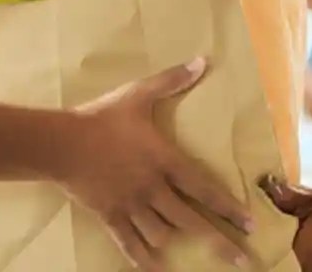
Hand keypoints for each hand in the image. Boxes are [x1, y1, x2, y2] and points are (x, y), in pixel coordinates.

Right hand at [62, 58, 252, 270]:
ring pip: (162, 234)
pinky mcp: (110, 216)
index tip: (249, 225)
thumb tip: (203, 61)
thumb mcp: (139, 94)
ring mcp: (131, 205)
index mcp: (164, 161)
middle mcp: (152, 188)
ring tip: (197, 259)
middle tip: (242, 260)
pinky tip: (158, 270)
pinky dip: (143, 260)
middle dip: (219, 242)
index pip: (204, 189)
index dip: (229, 208)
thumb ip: (172, 80)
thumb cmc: (102, 117)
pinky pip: (129, 244)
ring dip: (180, 244)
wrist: (61, 142)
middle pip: (191, 221)